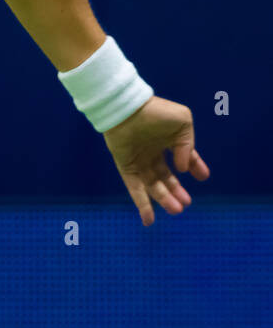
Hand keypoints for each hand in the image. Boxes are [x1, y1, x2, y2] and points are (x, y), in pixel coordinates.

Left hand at [102, 95, 209, 225]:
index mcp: (166, 139)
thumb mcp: (183, 123)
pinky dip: (141, 204)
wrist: (128, 108)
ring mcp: (138, 159)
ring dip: (164, 198)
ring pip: (152, 185)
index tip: (203, 177)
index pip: (182, 157)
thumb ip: (187, 146)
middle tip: (186, 203)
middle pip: (164, 177)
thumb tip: (183, 168)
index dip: (194, 166)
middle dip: (175, 190)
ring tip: (177, 210)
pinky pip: (134, 188)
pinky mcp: (126, 165)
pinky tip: (149, 219)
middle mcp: (151, 151)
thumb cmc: (155, 111)